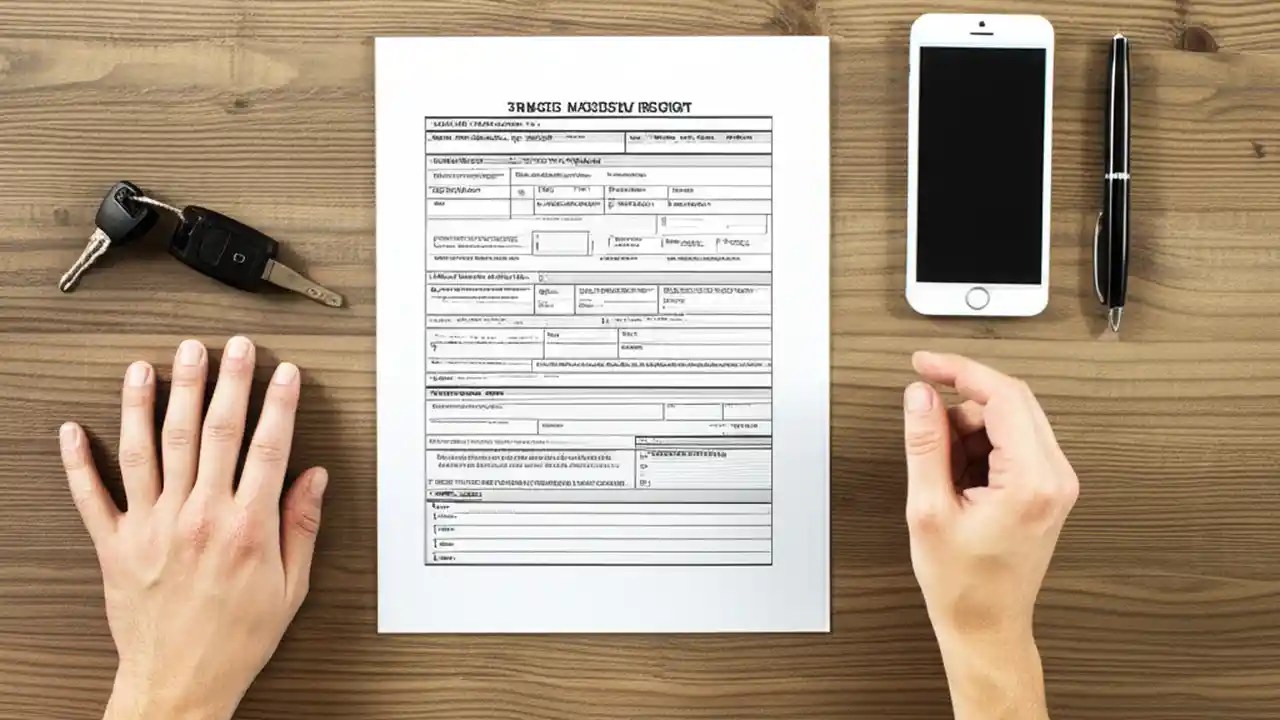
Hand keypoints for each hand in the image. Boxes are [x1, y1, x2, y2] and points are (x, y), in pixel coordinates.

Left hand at [58, 337, 327, 719]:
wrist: (180, 683)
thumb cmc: (237, 639)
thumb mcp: (290, 588)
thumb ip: (301, 527)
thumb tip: (313, 479)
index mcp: (246, 527)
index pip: (267, 447)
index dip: (280, 403)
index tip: (285, 374)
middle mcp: (198, 517)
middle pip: (211, 432)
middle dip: (223, 382)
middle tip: (229, 347)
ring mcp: (152, 527)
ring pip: (151, 448)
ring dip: (154, 400)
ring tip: (157, 363)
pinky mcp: (116, 544)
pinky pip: (91, 494)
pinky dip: (78, 460)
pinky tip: (75, 428)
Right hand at [902, 351, 1077, 719]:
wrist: (987, 626)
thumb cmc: (963, 585)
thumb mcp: (928, 510)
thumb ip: (924, 445)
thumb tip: (919, 396)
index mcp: (1032, 481)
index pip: (1003, 396)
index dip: (959, 370)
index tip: (924, 363)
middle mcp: (1055, 477)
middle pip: (1010, 401)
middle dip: (960, 402)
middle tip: (921, 411)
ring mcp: (1056, 482)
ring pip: (1009, 419)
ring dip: (968, 429)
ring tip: (941, 475)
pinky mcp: (1047, 487)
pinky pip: (1012, 441)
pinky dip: (979, 446)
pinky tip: (957, 479)